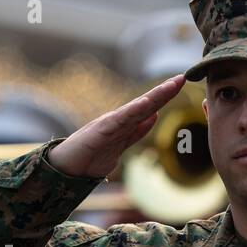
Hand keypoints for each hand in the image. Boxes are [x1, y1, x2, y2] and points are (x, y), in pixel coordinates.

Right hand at [46, 74, 185, 178]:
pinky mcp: (99, 131)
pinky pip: (119, 120)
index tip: (181, 82)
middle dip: (164, 91)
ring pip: (136, 108)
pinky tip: (147, 104)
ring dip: (154, 97)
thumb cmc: (89, 158)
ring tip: (171, 86)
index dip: (165, 96)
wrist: (64, 169)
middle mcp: (118, 119)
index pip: (149, 107)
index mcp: (124, 124)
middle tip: (182, 77)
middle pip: (145, 103)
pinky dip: (133, 111)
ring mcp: (109, 124)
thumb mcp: (120, 145)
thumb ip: (136, 131)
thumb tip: (155, 117)